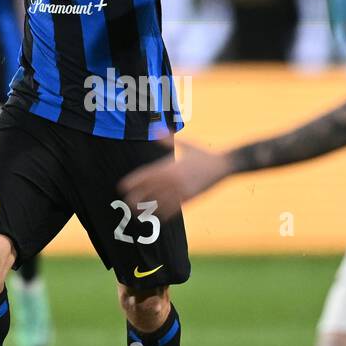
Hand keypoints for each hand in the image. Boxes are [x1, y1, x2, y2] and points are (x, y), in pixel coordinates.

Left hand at [118, 140, 232, 219]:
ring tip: (137, 213)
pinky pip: (173, 209)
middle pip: (149, 191)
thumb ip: (168, 139)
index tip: (122, 187)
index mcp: (169, 166)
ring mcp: (181, 191)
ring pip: (159, 203)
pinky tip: (157, 216)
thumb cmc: (203, 154)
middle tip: (126, 203)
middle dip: (136, 198)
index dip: (132, 182)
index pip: (145, 176)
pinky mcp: (190, 199)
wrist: (223, 165)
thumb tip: (156, 129)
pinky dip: (163, 213)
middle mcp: (173, 180)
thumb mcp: (186, 144)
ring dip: (147, 209)